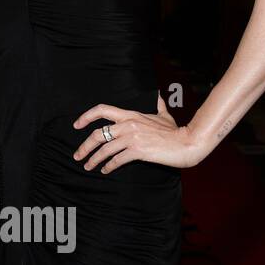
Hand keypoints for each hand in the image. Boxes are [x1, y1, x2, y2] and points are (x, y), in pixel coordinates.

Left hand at [72, 95, 206, 173]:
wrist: (187, 143)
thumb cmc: (175, 131)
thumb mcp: (164, 115)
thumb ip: (158, 104)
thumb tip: (158, 95)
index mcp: (131, 114)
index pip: (102, 110)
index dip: (86, 116)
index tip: (76, 125)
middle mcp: (128, 124)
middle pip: (97, 134)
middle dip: (84, 146)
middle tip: (77, 156)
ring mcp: (133, 137)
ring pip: (105, 149)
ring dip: (93, 159)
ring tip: (88, 166)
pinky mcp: (138, 150)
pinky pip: (117, 159)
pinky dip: (108, 166)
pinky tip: (105, 170)